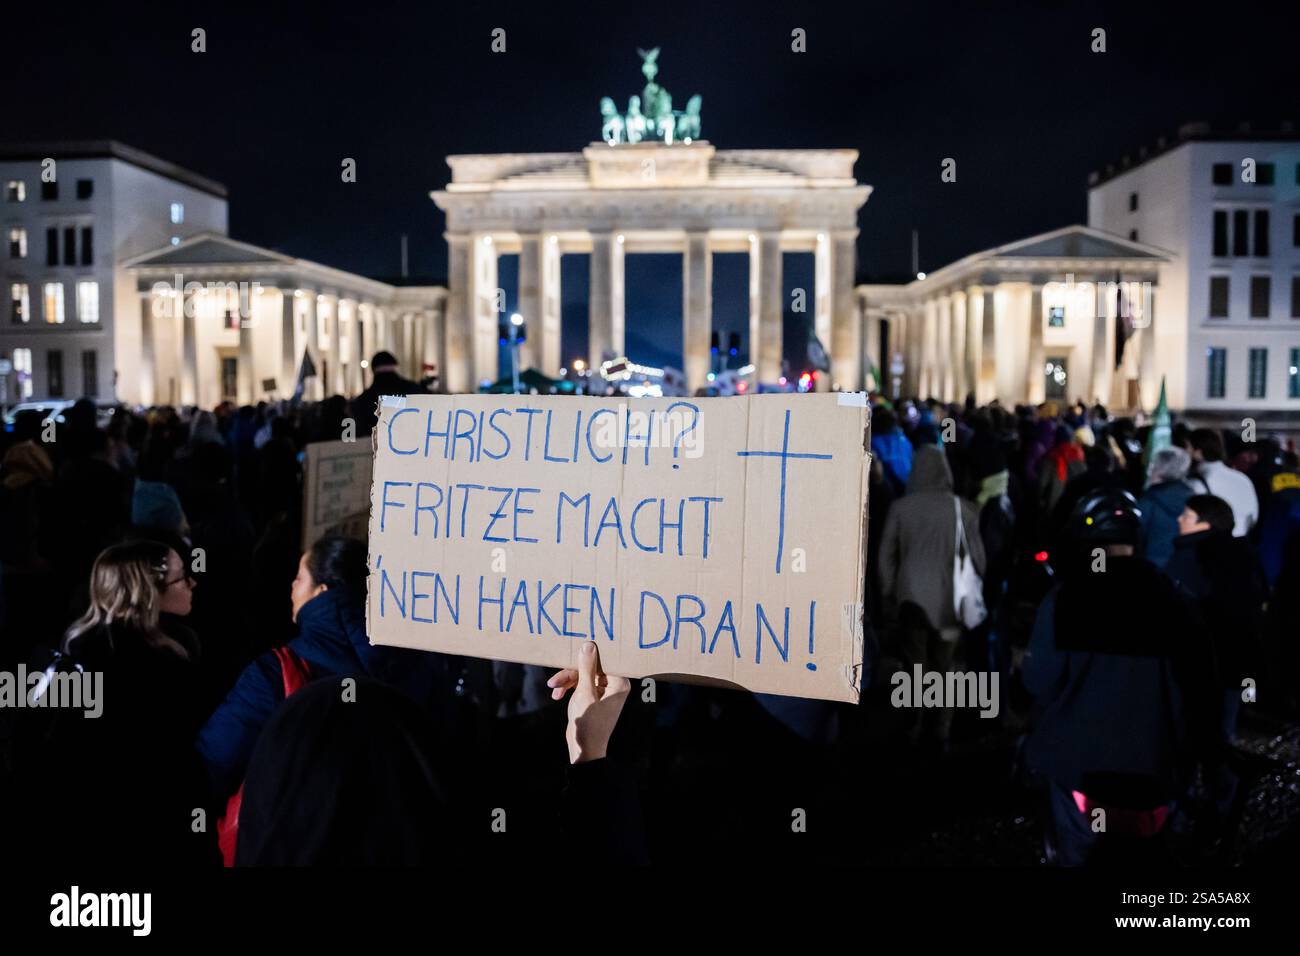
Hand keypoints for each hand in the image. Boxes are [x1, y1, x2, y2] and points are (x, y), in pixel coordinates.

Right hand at [547, 641, 629, 764]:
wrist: (584, 748)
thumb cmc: (589, 722)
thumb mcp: (585, 693)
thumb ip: (586, 668)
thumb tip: (589, 645)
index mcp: (619, 682)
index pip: (604, 659)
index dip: (590, 653)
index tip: (575, 644)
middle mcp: (614, 684)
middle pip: (590, 666)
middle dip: (571, 673)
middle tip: (554, 680)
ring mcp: (603, 690)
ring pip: (582, 674)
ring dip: (567, 680)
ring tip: (553, 688)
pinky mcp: (593, 696)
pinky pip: (580, 684)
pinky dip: (568, 688)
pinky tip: (557, 695)